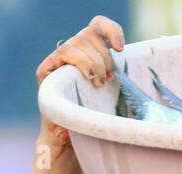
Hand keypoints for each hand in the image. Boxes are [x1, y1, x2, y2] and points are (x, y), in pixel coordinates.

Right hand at [34, 15, 126, 150]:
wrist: (70, 140)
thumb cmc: (94, 119)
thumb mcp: (113, 94)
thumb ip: (117, 75)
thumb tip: (135, 63)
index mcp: (89, 51)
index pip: (98, 25)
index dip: (111, 30)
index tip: (121, 48)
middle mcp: (72, 51)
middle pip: (89, 34)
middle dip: (104, 56)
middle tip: (108, 79)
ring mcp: (58, 60)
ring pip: (78, 42)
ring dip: (94, 62)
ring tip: (98, 83)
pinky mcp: (46, 69)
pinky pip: (65, 52)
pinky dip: (80, 62)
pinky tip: (89, 76)